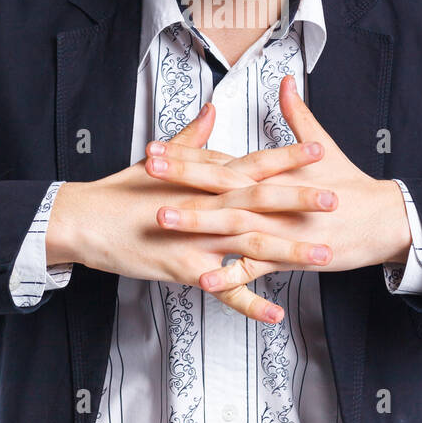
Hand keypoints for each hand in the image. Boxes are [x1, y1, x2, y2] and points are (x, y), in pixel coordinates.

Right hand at [44, 102, 337, 323]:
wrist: (85, 220)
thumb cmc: (121, 192)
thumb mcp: (158, 160)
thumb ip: (192, 138)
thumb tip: (211, 109)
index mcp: (203, 179)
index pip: (253, 164)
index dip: (287, 157)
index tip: (319, 150)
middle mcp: (205, 206)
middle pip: (261, 201)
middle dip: (300, 201)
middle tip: (336, 199)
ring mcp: (196, 238)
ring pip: (251, 245)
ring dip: (289, 251)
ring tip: (322, 256)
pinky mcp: (184, 268)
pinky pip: (223, 289)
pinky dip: (250, 303)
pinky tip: (277, 313)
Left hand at [146, 75, 412, 293]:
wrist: (384, 218)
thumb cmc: (351, 182)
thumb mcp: (322, 144)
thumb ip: (297, 114)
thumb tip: (285, 81)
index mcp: (272, 170)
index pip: (221, 158)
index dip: (186, 152)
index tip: (154, 147)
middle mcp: (271, 195)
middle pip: (220, 184)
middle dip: (181, 177)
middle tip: (147, 170)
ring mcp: (279, 225)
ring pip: (231, 223)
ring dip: (196, 221)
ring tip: (162, 218)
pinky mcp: (290, 255)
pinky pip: (255, 267)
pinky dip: (231, 274)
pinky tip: (204, 278)